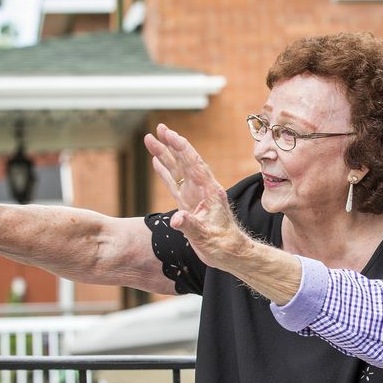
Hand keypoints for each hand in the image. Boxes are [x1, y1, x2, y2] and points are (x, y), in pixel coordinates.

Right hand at [143, 124, 248, 270]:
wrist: (231, 253)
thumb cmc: (223, 245)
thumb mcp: (206, 237)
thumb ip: (190, 226)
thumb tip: (176, 219)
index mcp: (210, 192)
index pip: (194, 164)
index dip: (182, 148)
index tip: (170, 134)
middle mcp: (203, 189)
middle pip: (184, 162)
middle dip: (171, 144)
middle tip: (158, 128)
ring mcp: (195, 196)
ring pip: (177, 170)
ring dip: (164, 155)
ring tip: (151, 140)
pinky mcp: (189, 204)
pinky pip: (174, 184)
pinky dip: (165, 172)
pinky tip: (156, 162)